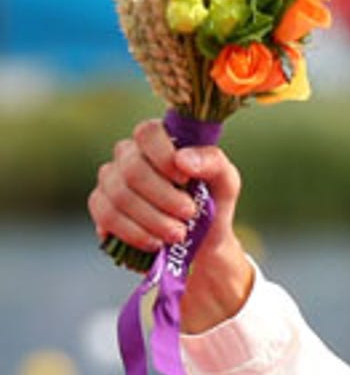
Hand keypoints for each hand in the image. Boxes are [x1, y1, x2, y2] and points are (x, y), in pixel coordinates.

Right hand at [88, 119, 254, 330]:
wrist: (202, 242)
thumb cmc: (212, 202)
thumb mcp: (225, 181)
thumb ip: (212, 163)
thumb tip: (183, 159)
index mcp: (158, 141)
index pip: (148, 132)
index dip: (164, 156)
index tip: (185, 180)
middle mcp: (128, 155)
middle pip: (133, 170)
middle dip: (165, 198)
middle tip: (189, 214)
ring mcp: (110, 180)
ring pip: (120, 196)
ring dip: (153, 219)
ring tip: (178, 233)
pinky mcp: (100, 206)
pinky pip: (107, 217)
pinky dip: (135, 233)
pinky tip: (155, 242)